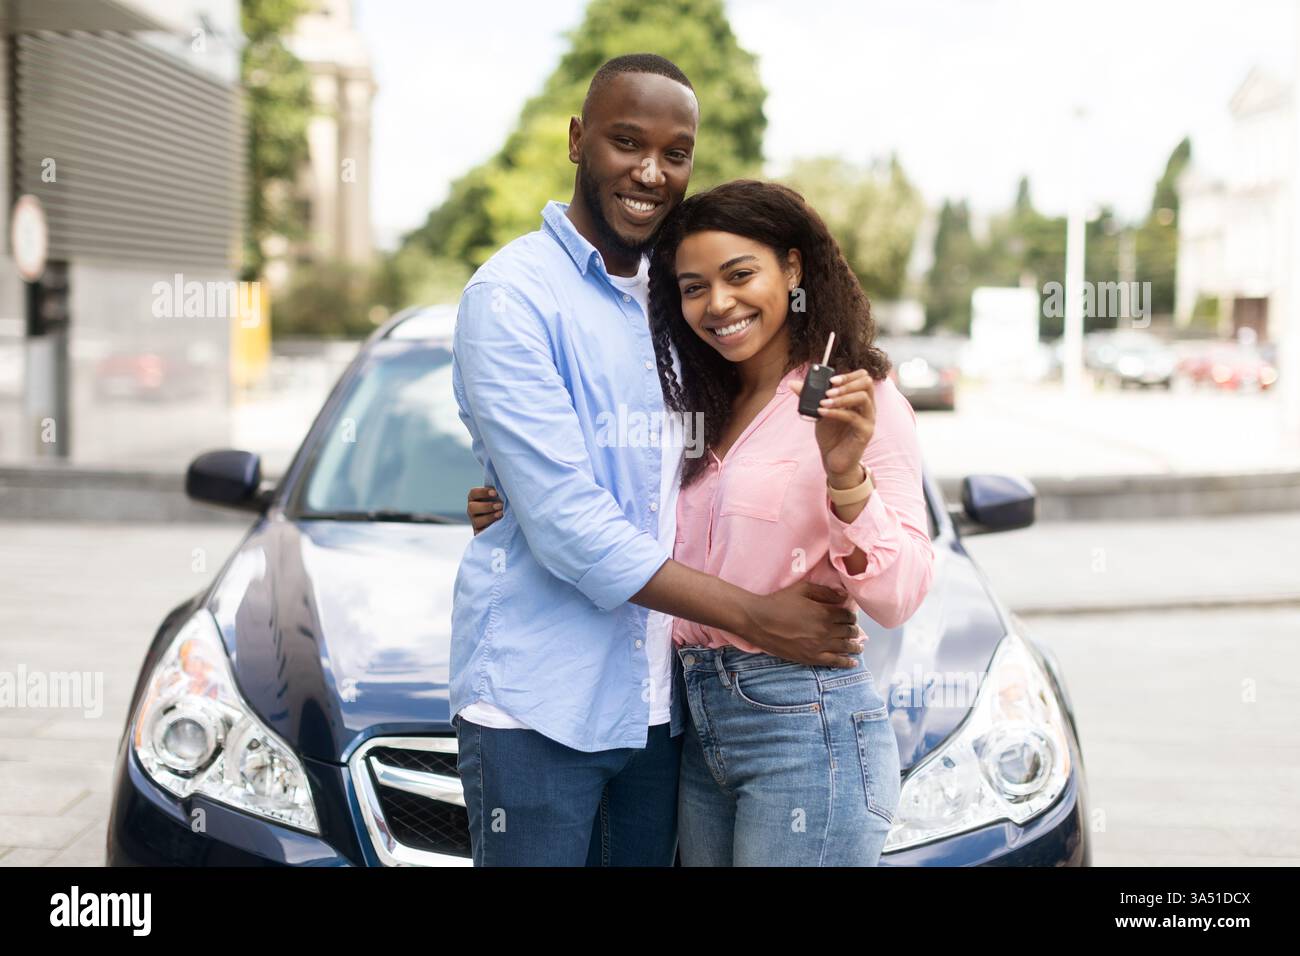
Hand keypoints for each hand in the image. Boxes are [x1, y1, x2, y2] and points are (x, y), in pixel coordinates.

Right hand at [467, 485, 502, 533]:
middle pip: (472, 508)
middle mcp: (472, 510)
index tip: (495, 493)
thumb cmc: (502, 503)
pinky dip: (489, 530)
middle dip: (487, 506)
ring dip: (490, 518)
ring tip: (502, 514)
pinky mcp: (479, 533)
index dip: (483, 492)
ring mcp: (474, 522)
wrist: (505, 521)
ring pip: (476, 521)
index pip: (474, 493)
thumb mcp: (499, 496)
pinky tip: (499, 526)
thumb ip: (499, 491)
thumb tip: (506, 485)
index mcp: (474, 498)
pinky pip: (480, 534)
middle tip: (500, 506)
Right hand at [742, 580, 865, 668]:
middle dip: (853, 630)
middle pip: (849, 631)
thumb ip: (825, 592)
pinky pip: (834, 662)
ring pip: (845, 647)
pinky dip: (846, 662)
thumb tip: (844, 597)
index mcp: (825, 613)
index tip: (849, 616)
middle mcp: (826, 631)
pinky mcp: (811, 658)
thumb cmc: (779, 602)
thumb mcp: (802, 589)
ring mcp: (819, 646)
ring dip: (855, 646)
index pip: (848, 616)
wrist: (759, 621)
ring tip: (859, 647)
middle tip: (853, 629)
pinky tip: (852, 663)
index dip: (851, 615)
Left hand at [790, 369, 876, 481]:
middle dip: (846, 383)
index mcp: (859, 399)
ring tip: (823, 402)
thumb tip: (792, 383)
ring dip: (841, 397)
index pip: (863, 377)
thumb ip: (810, 397)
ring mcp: (868, 419)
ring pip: (862, 398)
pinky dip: (836, 412)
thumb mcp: (819, 412)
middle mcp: (868, 407)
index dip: (848, 375)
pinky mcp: (865, 432)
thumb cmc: (830, 435)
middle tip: (828, 389)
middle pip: (866, 383)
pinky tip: (822, 412)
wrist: (833, 459)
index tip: (831, 380)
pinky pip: (853, 417)